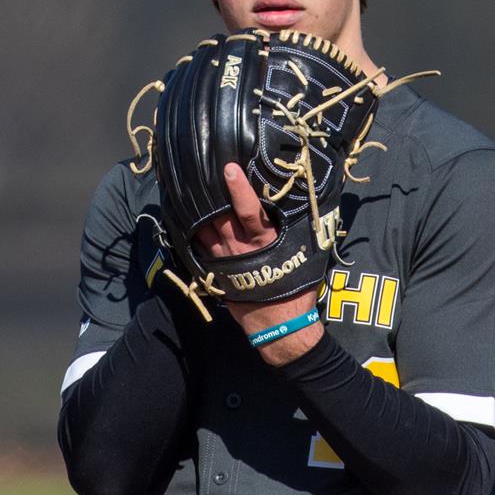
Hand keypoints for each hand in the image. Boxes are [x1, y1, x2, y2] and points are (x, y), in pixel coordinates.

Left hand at [197, 164, 323, 363]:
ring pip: (203, 230)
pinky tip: (183, 219)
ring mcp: (224, 260)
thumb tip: (310, 206)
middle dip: (208, 193)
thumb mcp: (305, 257)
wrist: (279, 326)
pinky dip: (190, 233)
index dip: (238, 188)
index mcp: (264, 240)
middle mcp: (240, 247)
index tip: (228, 168)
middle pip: (218, 215)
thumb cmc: (296, 290)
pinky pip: (197, 248)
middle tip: (199, 170)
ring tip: (187, 188)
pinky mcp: (215, 272)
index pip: (248, 210)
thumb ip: (300, 231)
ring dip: (195, 210)